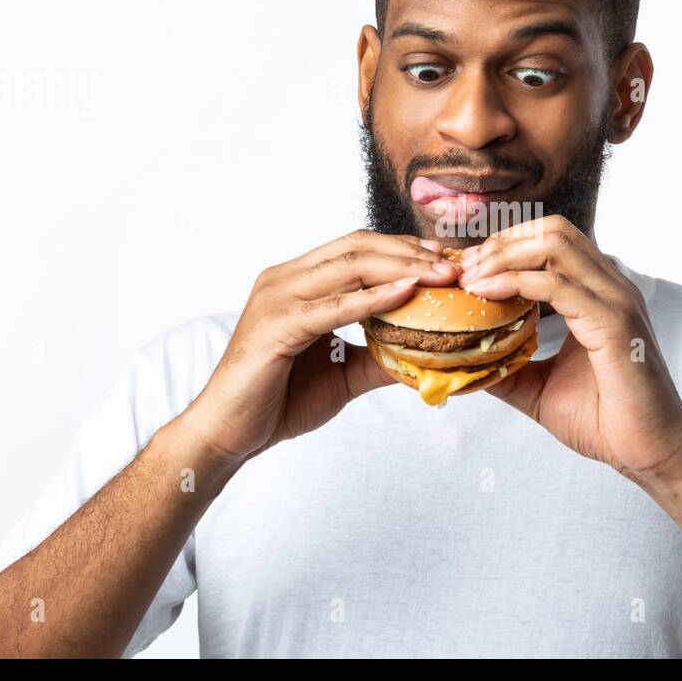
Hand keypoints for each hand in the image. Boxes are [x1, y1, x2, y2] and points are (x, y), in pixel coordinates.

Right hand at [182, 230, 460, 464]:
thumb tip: (427, 356)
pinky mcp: (276, 326)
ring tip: (441, 276)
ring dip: (401, 268)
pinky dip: (373, 298)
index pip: (356, 248)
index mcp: (296, 281)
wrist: (227, 433)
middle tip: (453, 265)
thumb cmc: (278, 401)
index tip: (444, 258)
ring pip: (348, 267)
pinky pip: (333, 306)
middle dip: (410, 252)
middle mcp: (283, 279)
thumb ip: (379, 357)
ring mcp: (277, 298)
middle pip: (356, 247)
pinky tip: (406, 293)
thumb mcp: (342, 374)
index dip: (402, 248)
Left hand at [458, 216, 681, 485]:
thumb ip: (507, 367)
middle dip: (502, 242)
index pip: (551, 241)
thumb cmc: (605, 420)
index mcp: (598, 293)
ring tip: (471, 279)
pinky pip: (558, 286)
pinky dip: (515, 283)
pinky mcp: (614, 325)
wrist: (648, 452)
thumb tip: (465, 360)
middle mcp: (610, 287)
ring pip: (555, 246)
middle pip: (552, 231)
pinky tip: (487, 294)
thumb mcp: (540, 388)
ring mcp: (615, 301)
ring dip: (504, 256)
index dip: (506, 245)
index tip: (469, 268)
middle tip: (466, 268)